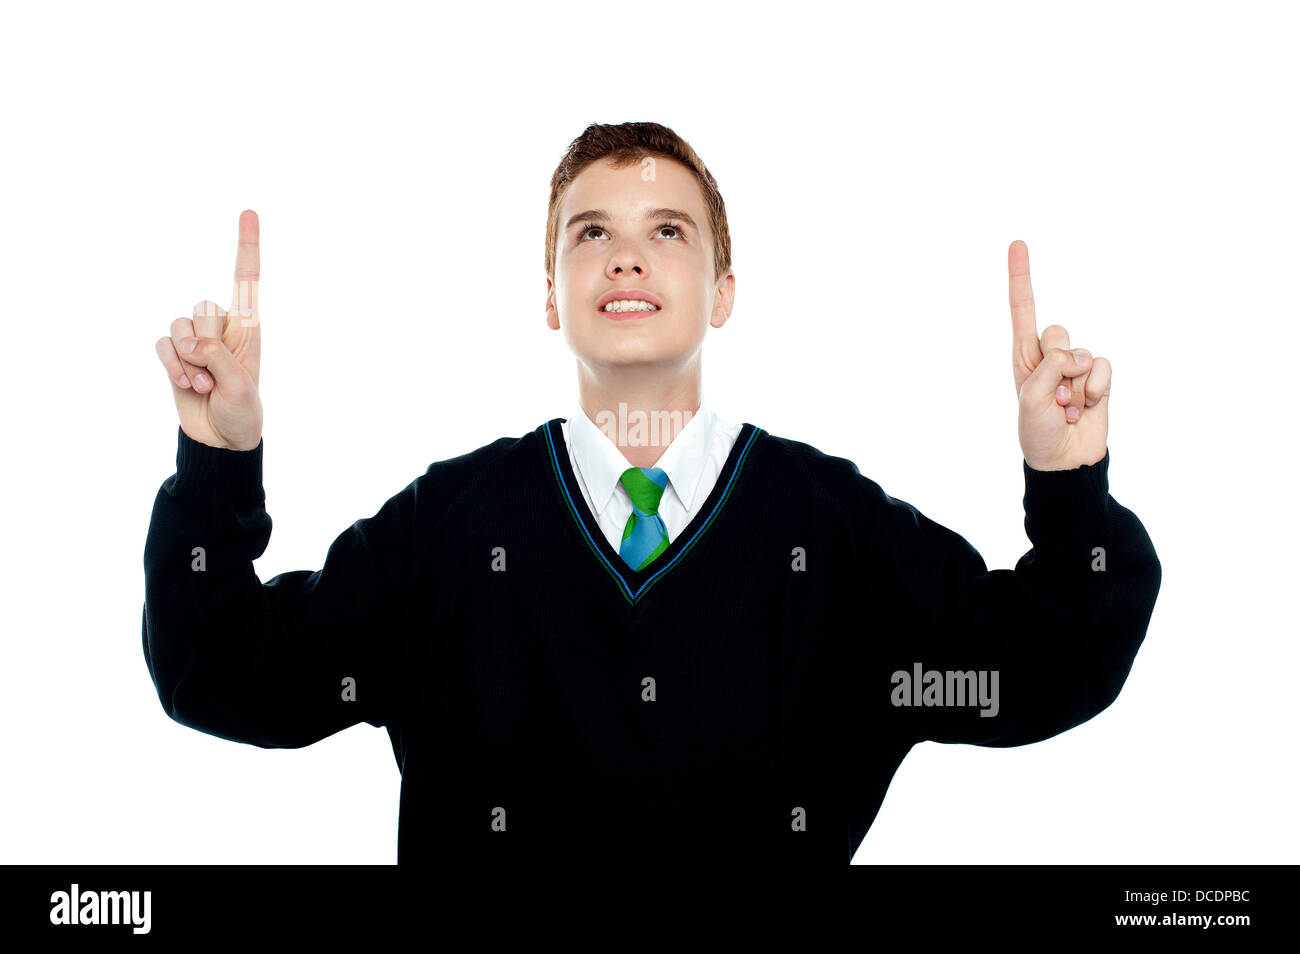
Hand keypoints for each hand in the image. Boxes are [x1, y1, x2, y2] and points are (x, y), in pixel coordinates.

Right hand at [155, 210, 263, 450]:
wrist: (221, 438)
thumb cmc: (242, 411)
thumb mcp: (240, 386)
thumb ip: (217, 356)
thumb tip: (190, 342)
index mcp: (248, 326)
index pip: (246, 279)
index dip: (247, 246)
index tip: (249, 211)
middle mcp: (220, 327)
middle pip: (203, 309)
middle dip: (208, 346)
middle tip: (219, 375)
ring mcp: (195, 339)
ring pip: (178, 326)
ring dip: (188, 360)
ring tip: (204, 384)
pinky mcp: (174, 353)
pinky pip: (162, 344)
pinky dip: (172, 366)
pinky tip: (188, 384)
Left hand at [1009, 240, 1109, 470]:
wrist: (1065, 461)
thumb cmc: (1038, 432)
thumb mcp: (1031, 398)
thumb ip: (1050, 367)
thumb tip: (1077, 355)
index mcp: (1024, 356)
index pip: (1022, 310)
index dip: (1021, 277)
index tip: (1017, 243)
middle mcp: (1049, 356)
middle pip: (1056, 331)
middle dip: (1055, 365)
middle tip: (1052, 397)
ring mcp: (1076, 367)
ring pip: (1083, 353)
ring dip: (1075, 385)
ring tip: (1068, 407)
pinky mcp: (1100, 379)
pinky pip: (1104, 367)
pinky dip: (1096, 389)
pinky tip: (1087, 407)